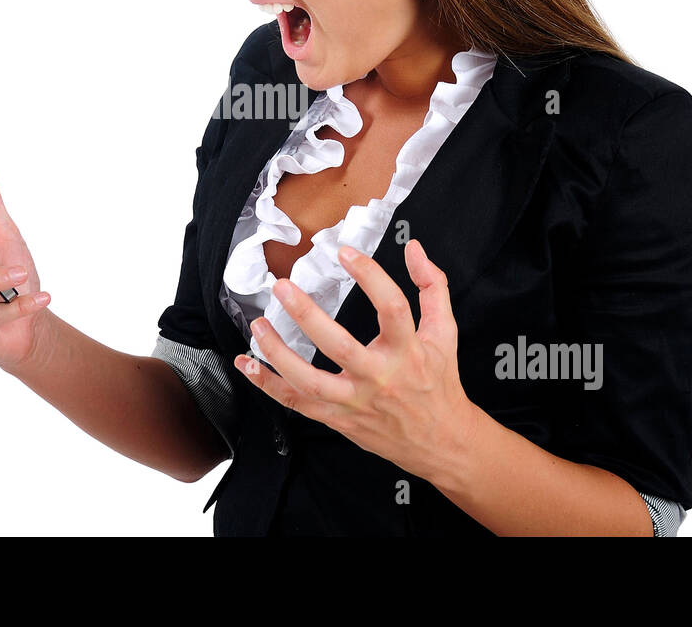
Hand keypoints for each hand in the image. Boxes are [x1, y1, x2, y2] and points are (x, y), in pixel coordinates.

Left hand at [236, 239, 478, 480]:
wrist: (440, 442)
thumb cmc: (438, 382)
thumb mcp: (444, 332)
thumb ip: (432, 286)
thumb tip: (414, 249)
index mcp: (409, 351)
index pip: (392, 308)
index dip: (370, 277)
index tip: (345, 253)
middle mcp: (380, 378)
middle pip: (340, 347)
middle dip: (307, 316)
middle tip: (282, 287)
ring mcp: (355, 402)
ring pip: (310, 382)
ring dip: (279, 354)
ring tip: (259, 326)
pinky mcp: (338, 419)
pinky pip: (297, 403)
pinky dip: (268, 385)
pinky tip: (247, 365)